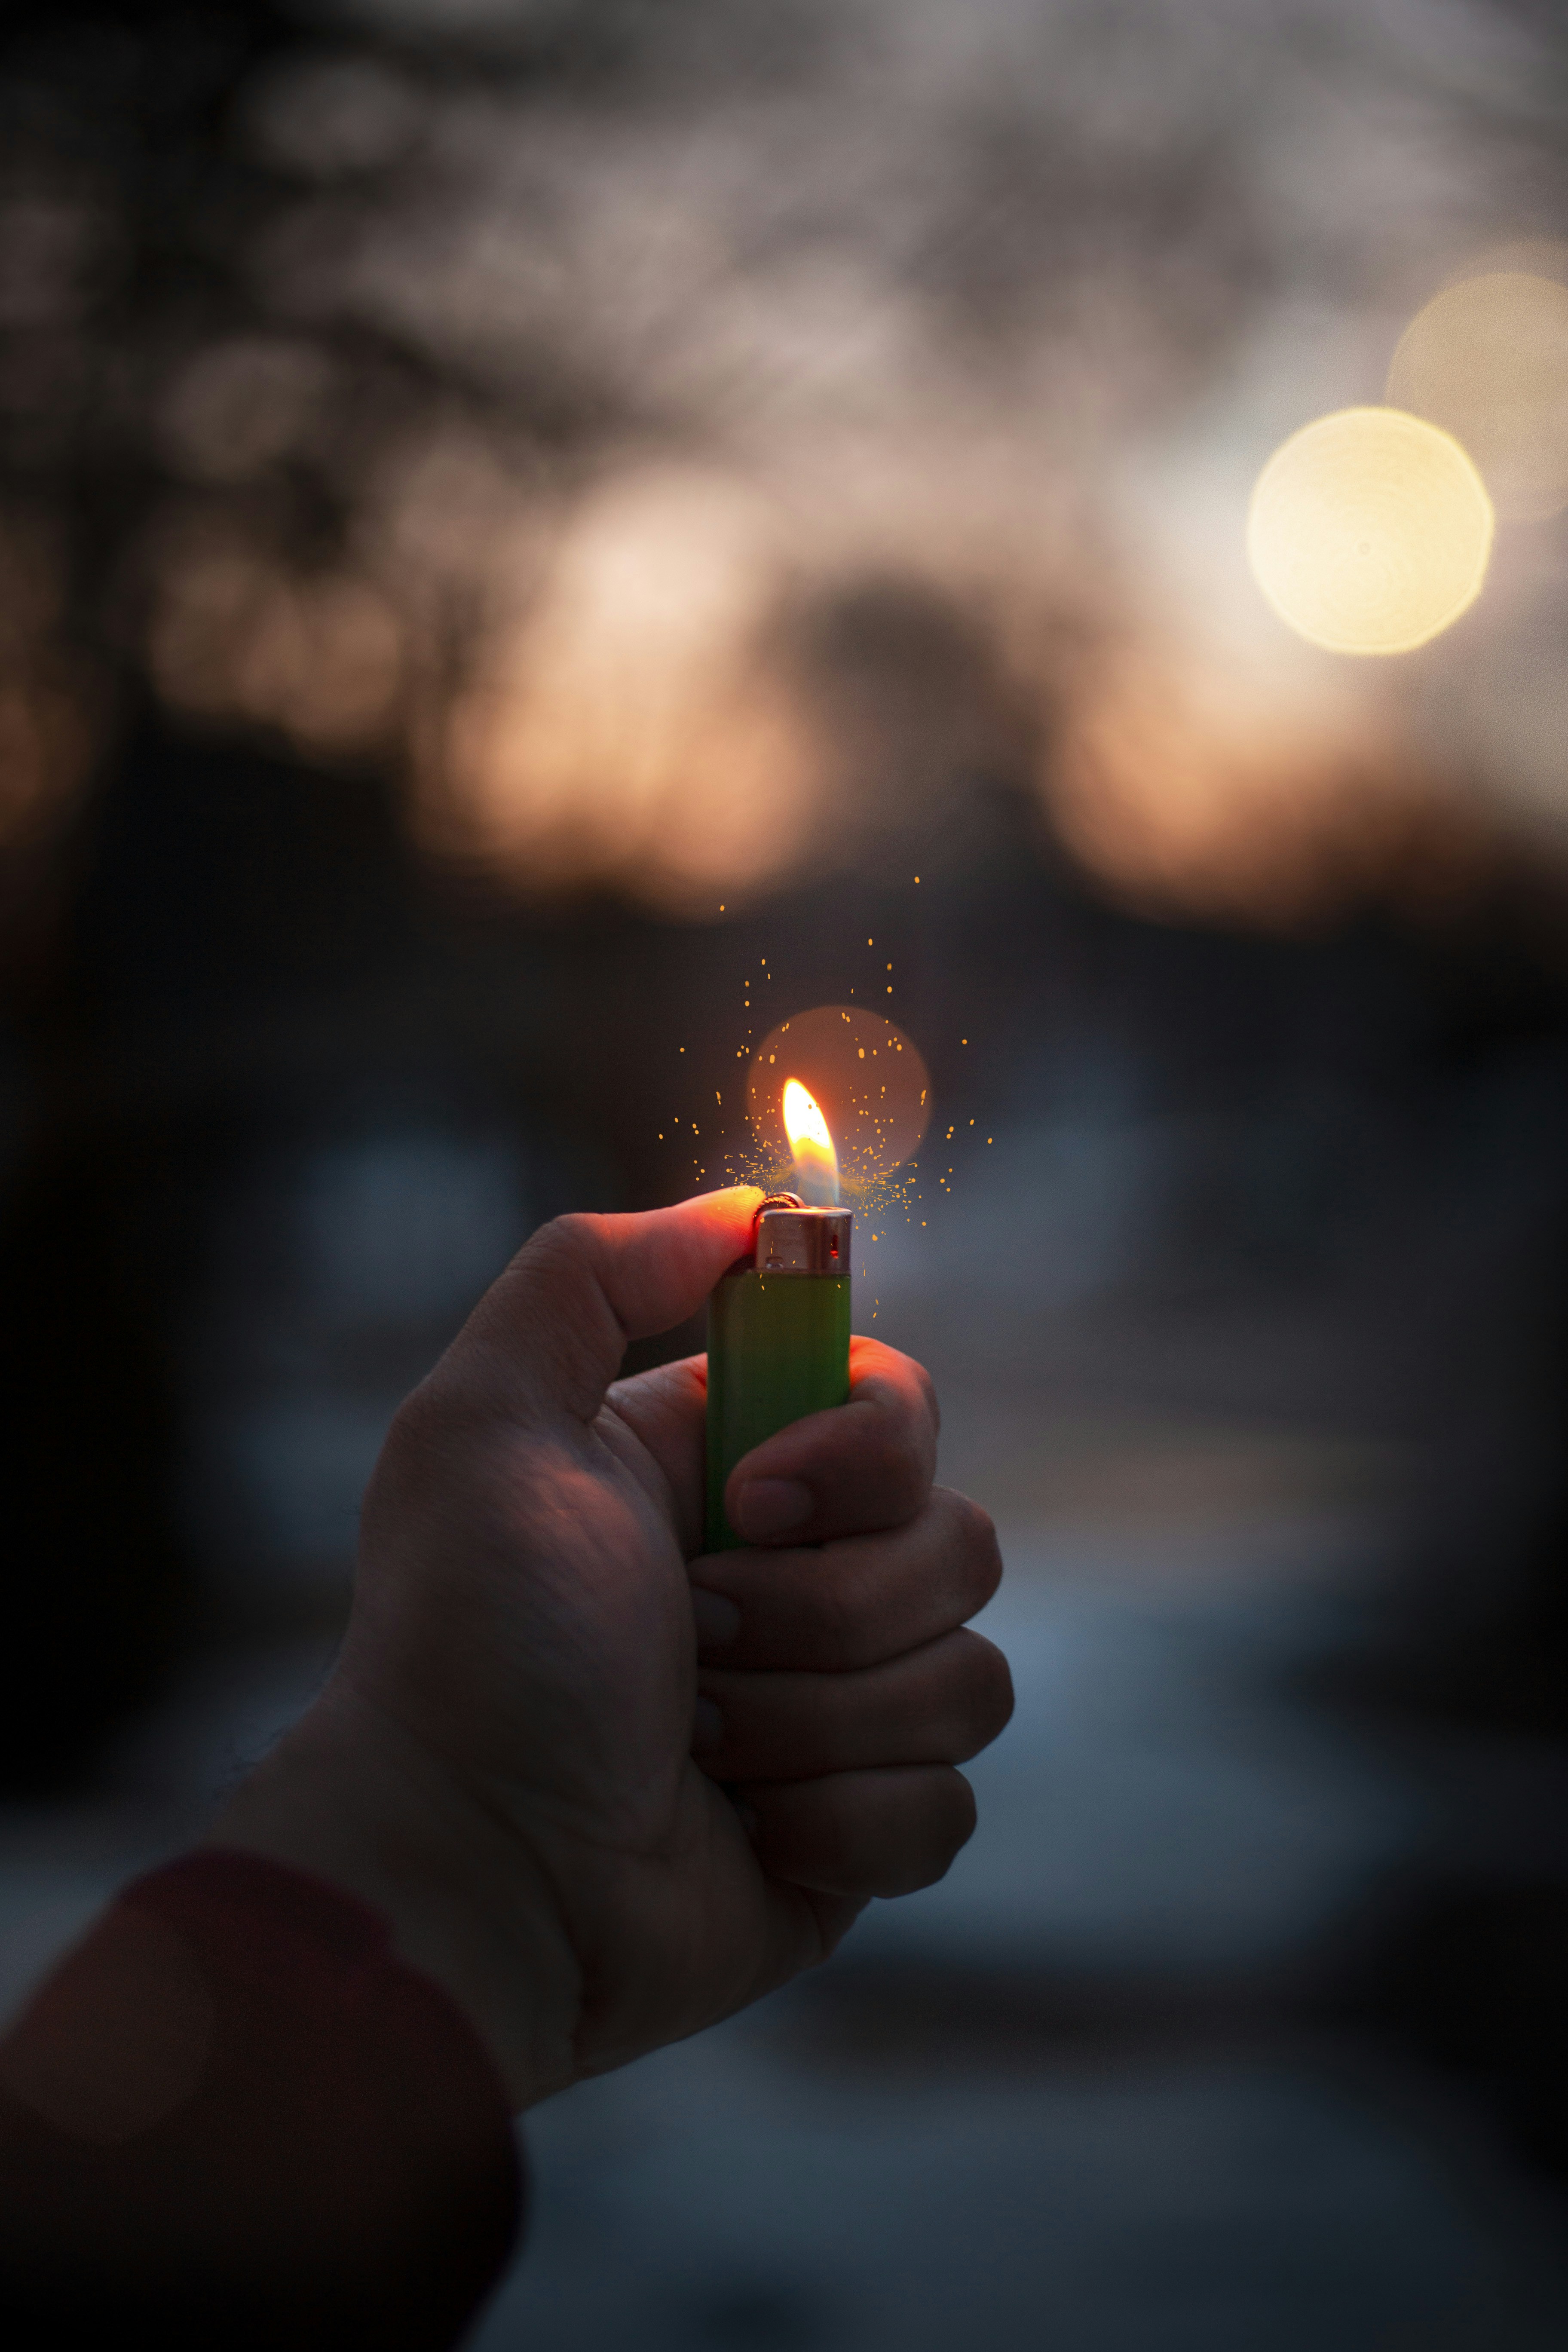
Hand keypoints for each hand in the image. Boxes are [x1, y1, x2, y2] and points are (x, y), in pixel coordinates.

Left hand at [213, 1188, 1009, 2109]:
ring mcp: (836, 1713)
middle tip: (692, 1644)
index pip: (903, 1411)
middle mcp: (796, 1581)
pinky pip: (947, 1811)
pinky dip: (841, 1825)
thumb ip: (593, 1273)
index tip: (754, 1497)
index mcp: (731, 1475)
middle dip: (823, 1608)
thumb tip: (748, 1203)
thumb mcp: (483, 1419)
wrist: (469, 1870)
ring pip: (969, 1682)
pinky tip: (742, 1830)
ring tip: (700, 1743)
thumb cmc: (470, 1644)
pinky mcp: (856, 1836)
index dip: (863, 1452)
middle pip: (962, 1544)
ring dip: (821, 1719)